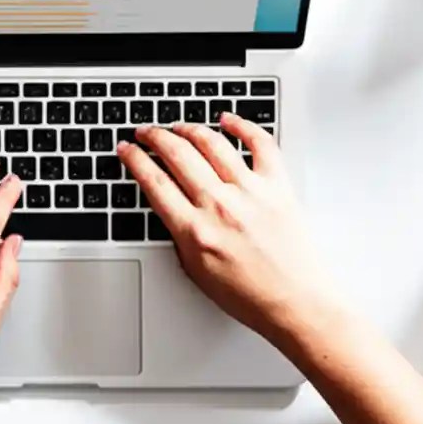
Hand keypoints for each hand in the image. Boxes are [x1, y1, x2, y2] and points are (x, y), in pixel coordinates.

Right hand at [118, 113, 338, 343]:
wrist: (296, 303)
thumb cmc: (250, 295)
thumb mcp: (196, 271)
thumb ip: (180, 234)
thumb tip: (169, 205)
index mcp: (195, 231)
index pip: (154, 182)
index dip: (134, 159)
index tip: (127, 149)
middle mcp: (220, 206)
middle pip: (177, 154)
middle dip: (154, 137)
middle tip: (146, 132)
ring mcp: (251, 192)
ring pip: (211, 142)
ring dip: (188, 128)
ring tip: (179, 126)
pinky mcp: (278, 185)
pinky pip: (259, 142)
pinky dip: (242, 125)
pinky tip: (228, 120)